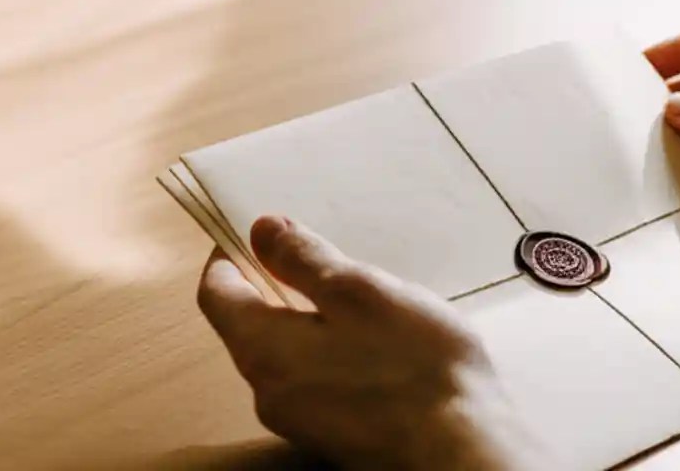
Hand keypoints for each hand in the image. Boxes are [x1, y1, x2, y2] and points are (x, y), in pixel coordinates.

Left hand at [197, 216, 547, 469]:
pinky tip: (379, 344)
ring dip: (312, 321)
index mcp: (265, 350)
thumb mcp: (361, 291)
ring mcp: (301, 420)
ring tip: (364, 300)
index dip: (230, 255)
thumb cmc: (416, 368)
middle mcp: (269, 392)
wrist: (463, 451)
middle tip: (320, 257)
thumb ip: (306, 259)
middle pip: (251, 326)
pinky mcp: (334, 435)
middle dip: (278, 286)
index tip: (253, 231)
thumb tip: (262, 230)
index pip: (217, 294)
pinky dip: (334, 352)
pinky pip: (317, 381)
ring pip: (288, 355)